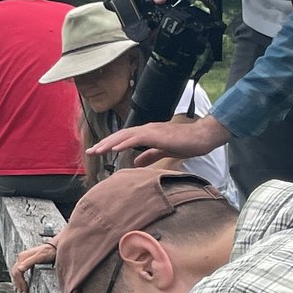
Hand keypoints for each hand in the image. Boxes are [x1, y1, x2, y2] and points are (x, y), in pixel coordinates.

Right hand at [10, 238, 56, 291]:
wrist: (54, 247)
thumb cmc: (48, 251)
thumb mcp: (39, 257)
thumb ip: (29, 262)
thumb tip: (20, 269)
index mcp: (23, 257)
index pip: (17, 272)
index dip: (20, 281)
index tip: (24, 289)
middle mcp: (22, 258)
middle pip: (15, 272)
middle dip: (18, 283)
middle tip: (22, 291)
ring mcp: (24, 259)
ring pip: (16, 272)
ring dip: (17, 281)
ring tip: (20, 289)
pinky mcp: (27, 261)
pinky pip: (20, 270)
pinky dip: (20, 277)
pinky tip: (22, 282)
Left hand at [87, 114, 233, 162]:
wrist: (202, 137)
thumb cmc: (186, 143)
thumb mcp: (164, 151)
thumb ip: (150, 155)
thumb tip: (136, 162)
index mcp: (147, 133)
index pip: (124, 138)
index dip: (109, 144)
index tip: (97, 151)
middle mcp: (146, 129)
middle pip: (120, 136)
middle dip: (104, 143)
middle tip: (90, 151)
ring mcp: (151, 130)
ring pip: (125, 136)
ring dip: (110, 143)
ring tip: (97, 150)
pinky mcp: (157, 134)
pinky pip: (137, 138)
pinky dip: (124, 142)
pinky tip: (115, 148)